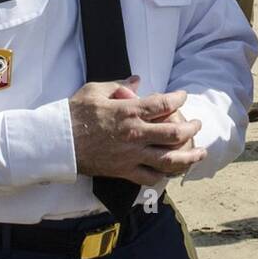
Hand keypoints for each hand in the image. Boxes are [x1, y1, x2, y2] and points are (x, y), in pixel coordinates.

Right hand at [70, 76, 205, 183]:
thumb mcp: (95, 91)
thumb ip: (119, 86)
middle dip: (192, 128)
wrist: (56, 142)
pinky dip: (165, 175)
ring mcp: (131, 155)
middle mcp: (135, 134)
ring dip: (189, 157)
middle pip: (175, 133)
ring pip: (169, 160)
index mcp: (129, 111)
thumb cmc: (74, 113)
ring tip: (200, 153)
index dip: (179, 98)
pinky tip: (173, 171)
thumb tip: (137, 81)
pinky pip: (150, 178)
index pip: (164, 103)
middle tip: (197, 124)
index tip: (183, 96)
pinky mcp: (123, 171)